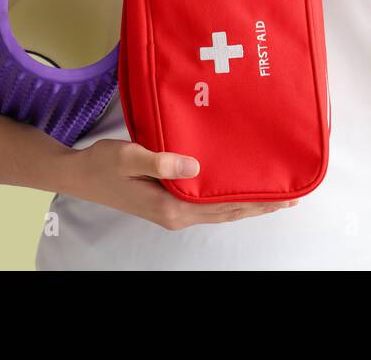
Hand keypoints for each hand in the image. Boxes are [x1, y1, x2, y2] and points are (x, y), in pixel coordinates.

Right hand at [69, 139, 297, 230]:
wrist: (79, 175)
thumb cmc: (102, 164)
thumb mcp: (129, 156)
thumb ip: (161, 159)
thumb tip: (195, 165)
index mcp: (170, 207)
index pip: (222, 208)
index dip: (254, 204)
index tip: (283, 198)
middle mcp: (176, 214)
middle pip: (226, 213)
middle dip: (259, 206)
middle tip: (291, 197)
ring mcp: (172, 210)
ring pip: (218, 210)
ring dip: (245, 204)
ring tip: (272, 193)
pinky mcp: (168, 202)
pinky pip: (206, 204)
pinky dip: (226, 198)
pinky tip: (236, 187)